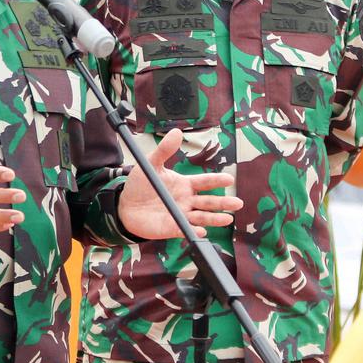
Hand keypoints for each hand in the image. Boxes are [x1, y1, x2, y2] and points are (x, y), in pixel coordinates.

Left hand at [117, 129, 241, 238]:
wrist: (124, 205)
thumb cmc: (140, 185)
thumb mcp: (151, 165)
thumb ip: (164, 150)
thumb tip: (176, 132)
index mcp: (185, 184)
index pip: (205, 182)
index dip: (217, 181)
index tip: (229, 179)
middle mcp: (187, 200)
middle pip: (208, 202)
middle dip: (223, 203)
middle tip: (237, 203)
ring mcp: (180, 214)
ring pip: (201, 217)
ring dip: (214, 219)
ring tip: (227, 218)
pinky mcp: (172, 227)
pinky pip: (184, 229)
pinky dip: (193, 230)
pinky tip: (201, 230)